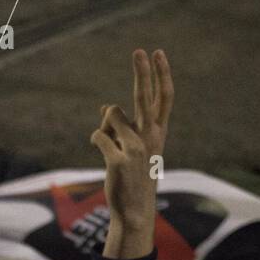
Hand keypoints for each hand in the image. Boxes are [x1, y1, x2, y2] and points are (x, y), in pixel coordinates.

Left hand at [89, 48, 173, 258]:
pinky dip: (96, 140)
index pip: (164, 97)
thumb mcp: (133, 147)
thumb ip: (122, 126)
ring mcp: (136, 148)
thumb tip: (105, 108)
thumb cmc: (134, 175)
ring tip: (113, 146)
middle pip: (145, 97)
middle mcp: (151, 136)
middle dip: (143, 72)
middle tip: (140, 50)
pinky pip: (98, 135)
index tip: (158, 52)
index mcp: (158, 131)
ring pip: (112, 114)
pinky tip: (102, 153)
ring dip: (106, 125)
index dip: (161, 74)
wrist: (135, 209)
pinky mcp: (120, 160)